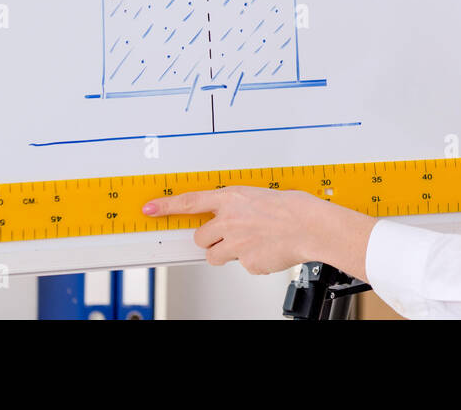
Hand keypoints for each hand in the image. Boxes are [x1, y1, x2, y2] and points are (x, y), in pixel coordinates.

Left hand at [142, 186, 321, 274]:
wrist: (310, 226)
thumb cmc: (291, 208)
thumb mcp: (258, 196)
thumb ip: (236, 207)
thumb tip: (226, 217)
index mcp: (231, 198)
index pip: (189, 201)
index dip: (166, 206)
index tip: (150, 208)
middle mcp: (228, 219)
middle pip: (200, 237)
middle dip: (211, 239)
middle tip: (231, 235)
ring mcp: (235, 242)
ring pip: (214, 255)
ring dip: (226, 252)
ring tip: (251, 243)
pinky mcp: (245, 262)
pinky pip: (240, 265)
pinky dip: (251, 260)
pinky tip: (266, 250)